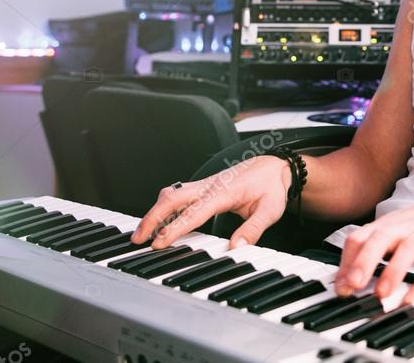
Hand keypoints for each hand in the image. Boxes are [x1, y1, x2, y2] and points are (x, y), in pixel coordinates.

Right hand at [130, 155, 292, 249]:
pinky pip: (178, 195)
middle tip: (138, 239)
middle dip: (152, 218)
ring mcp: (204, 184)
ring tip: (142, 234)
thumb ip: (253, 229)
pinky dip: (164, 208)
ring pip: (172, 194)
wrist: (275, 166)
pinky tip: (159, 223)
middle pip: (172, 198)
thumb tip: (235, 248)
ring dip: (155, 212)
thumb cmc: (272, 186)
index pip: (194, 212)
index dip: (175, 228)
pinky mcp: (203, 187)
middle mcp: (209, 185)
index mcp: (224, 191)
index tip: (159, 243)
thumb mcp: (270, 210)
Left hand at [335, 195, 413, 304]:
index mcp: (387, 224)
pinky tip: (413, 300)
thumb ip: (371, 250)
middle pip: (380, 239)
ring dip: (393, 272)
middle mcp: (405, 227)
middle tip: (353, 286)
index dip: (347, 262)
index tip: (339, 287)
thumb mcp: (395, 230)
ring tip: (381, 295)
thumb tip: (345, 280)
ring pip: (408, 250)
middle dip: (364, 262)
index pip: (359, 238)